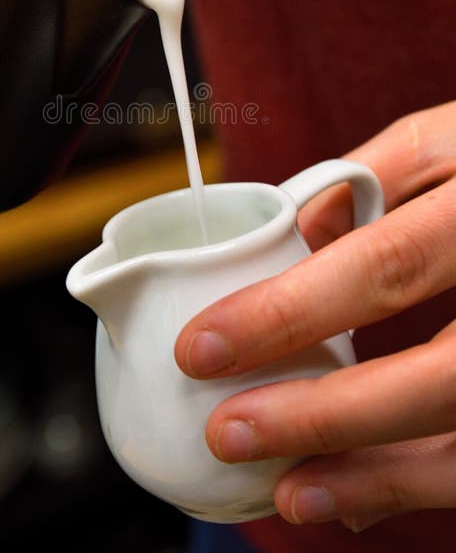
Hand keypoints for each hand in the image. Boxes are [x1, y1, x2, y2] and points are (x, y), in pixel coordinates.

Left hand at [174, 101, 455, 531]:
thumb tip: (290, 242)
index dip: (288, 313)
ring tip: (289, 492)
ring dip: (377, 477)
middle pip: (439, 375)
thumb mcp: (449, 140)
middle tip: (230, 432)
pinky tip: (361, 494)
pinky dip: (422, 483)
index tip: (202, 347)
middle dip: (323, 416)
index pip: (385, 264)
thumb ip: (370, 181)